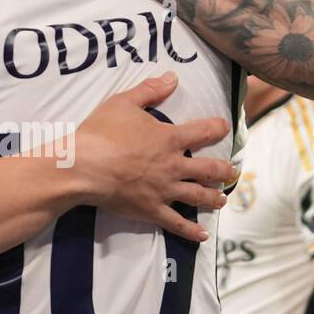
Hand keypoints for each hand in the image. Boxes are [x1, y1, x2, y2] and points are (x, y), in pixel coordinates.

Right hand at [73, 73, 236, 243]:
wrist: (82, 167)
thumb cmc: (101, 132)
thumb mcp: (123, 102)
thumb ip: (150, 90)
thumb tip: (173, 78)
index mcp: (170, 139)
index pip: (204, 131)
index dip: (218, 127)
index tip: (225, 127)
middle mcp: (173, 166)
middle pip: (209, 169)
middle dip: (223, 170)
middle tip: (231, 171)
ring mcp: (164, 190)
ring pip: (198, 197)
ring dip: (214, 198)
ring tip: (221, 200)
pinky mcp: (151, 210)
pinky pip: (176, 223)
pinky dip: (191, 231)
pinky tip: (202, 235)